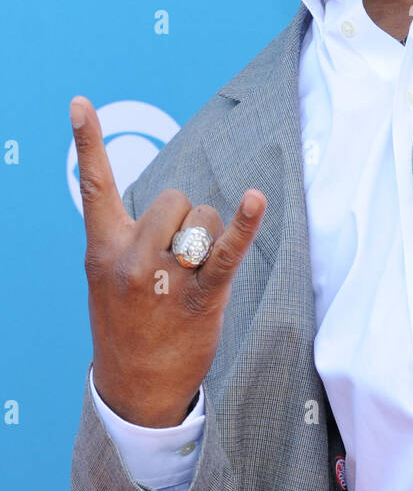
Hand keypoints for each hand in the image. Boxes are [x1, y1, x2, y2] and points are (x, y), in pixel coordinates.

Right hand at [70, 95, 266, 426]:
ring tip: (194, 276)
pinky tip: (254, 199)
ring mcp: (165, 278)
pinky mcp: (202, 297)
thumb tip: (170, 205)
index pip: (94, 186)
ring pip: (203, 219)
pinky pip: (226, 251)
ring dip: (209, 237)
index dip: (87, 142)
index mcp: (103, 249)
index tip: (80, 102)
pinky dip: (243, 224)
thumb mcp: (108, 277)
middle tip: (175, 261)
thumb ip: (126, 236)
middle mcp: (130, 259)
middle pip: (175, 198)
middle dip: (184, 219)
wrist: (136, 388)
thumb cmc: (128, 323)